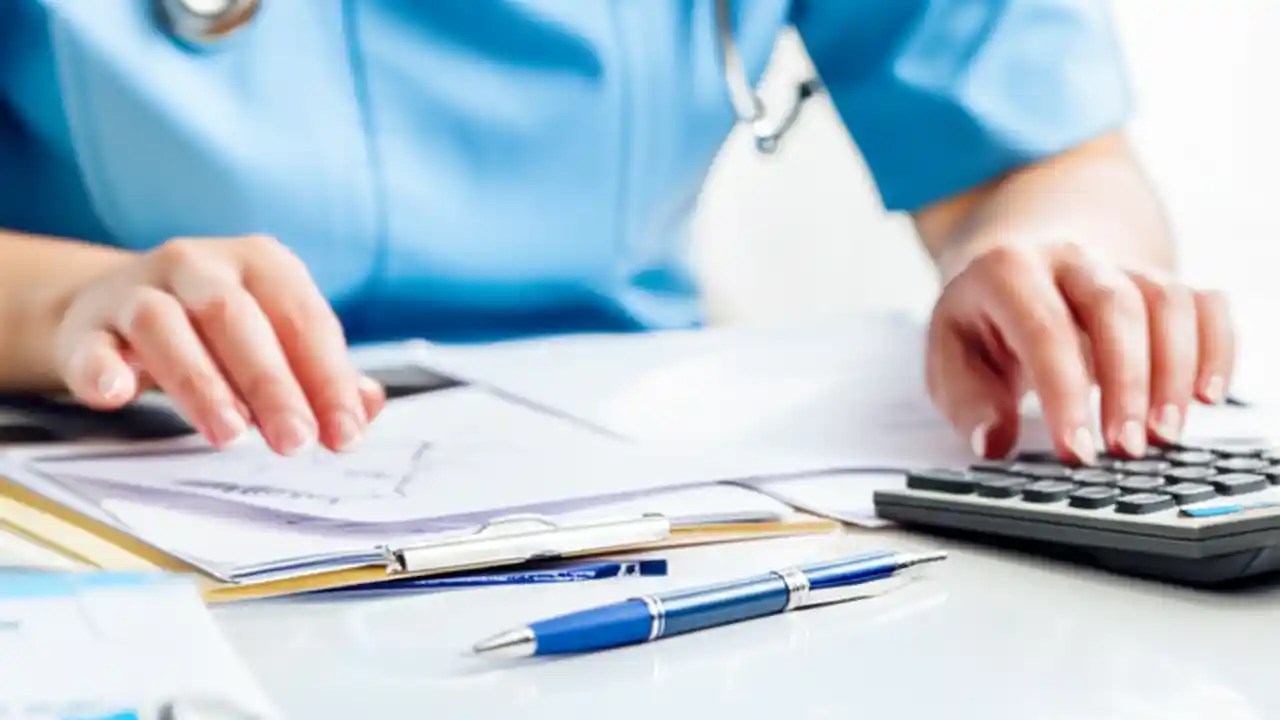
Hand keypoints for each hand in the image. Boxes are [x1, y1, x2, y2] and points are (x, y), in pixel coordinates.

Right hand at [52, 235, 386, 454]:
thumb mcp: (277, 340)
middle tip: (295, 442)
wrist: (114, 308)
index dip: (329, 379)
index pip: (304, 319)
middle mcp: (200, 265)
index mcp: (262, 264)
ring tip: (230, 435)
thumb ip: (323, 375)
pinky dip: (102, 368)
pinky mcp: (88, 325)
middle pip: (237, 318)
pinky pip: (92, 345)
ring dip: (201, 383)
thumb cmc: (218, 330)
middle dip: (272, 383)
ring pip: (166, 327)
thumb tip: (367, 409)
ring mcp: (138, 289)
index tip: (346, 434)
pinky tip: (117, 395)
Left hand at [926, 242, 1233, 462]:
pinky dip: (1215, 348)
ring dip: (1174, 371)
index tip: (1077, 451)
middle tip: (1127, 448)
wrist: (1015, 264)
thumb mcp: (950, 356)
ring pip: (1165, 301)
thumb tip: (992, 441)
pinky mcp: (1158, 280)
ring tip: (1164, 435)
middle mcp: (1069, 258)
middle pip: (1114, 305)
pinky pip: (1203, 303)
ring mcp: (1119, 264)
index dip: (1064, 393)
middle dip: (1127, 382)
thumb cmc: (982, 322)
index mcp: (1006, 271)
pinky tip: (1206, 397)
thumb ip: (967, 399)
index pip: (1044, 329)